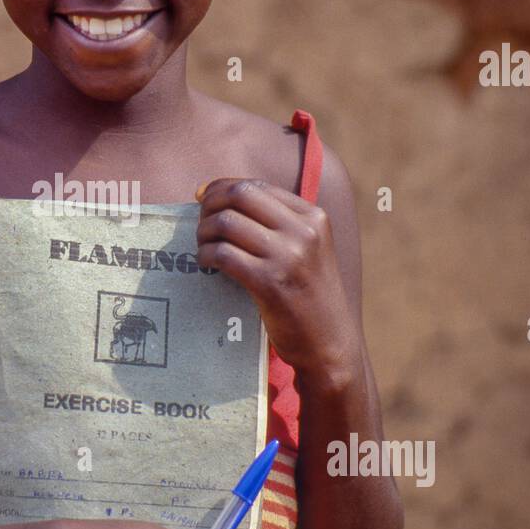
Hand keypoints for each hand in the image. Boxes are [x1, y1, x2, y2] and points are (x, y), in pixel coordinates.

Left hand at [194, 177, 360, 380]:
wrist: (329, 342)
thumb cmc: (309, 295)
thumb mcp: (308, 249)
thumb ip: (278, 223)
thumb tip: (221, 197)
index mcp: (314, 216)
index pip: (256, 186)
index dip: (222, 187)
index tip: (204, 198)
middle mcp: (304, 231)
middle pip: (239, 196)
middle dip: (210, 204)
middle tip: (200, 222)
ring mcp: (288, 256)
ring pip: (226, 223)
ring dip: (204, 233)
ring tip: (204, 247)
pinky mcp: (270, 282)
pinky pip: (223, 254)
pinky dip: (206, 256)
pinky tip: (206, 264)